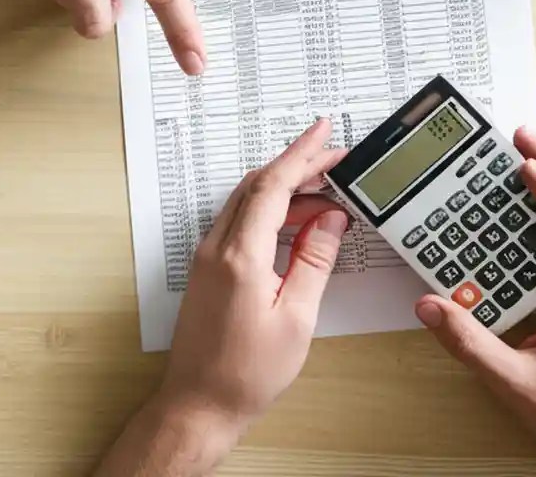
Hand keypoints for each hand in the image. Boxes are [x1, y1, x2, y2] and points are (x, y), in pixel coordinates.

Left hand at [93, 119, 348, 475]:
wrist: (199, 403)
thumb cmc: (245, 372)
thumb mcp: (296, 317)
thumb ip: (314, 261)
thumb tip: (330, 220)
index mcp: (240, 256)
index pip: (274, 186)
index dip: (302, 154)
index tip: (324, 132)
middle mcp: (217, 248)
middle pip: (258, 186)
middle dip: (298, 165)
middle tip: (335, 159)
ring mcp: (208, 257)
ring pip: (247, 201)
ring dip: (285, 188)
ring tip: (327, 192)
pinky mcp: (208, 269)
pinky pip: (240, 222)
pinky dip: (270, 211)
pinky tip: (297, 222)